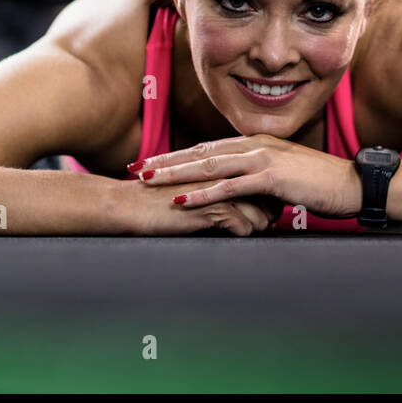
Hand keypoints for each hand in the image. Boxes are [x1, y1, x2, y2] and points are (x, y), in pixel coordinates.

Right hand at [115, 176, 282, 236]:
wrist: (130, 205)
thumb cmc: (158, 199)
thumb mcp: (192, 187)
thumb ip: (213, 187)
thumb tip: (233, 200)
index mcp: (220, 166)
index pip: (260, 177)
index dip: (268, 195)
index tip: (270, 206)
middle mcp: (224, 174)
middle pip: (268, 195)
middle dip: (271, 212)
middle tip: (269, 222)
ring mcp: (220, 191)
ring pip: (261, 214)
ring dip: (259, 226)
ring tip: (254, 232)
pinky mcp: (212, 209)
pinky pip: (244, 228)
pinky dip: (243, 234)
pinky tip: (235, 237)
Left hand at [131, 135, 362, 218]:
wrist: (352, 184)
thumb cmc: (321, 183)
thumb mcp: (286, 173)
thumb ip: (262, 174)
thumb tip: (243, 186)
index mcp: (257, 143)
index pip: (209, 148)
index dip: (179, 155)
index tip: (154, 162)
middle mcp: (256, 145)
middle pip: (202, 152)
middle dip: (167, 161)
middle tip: (137, 169)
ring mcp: (263, 159)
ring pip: (210, 165)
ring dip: (177, 174)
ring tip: (149, 181)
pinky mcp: (272, 177)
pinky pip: (231, 187)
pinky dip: (204, 193)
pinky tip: (183, 201)